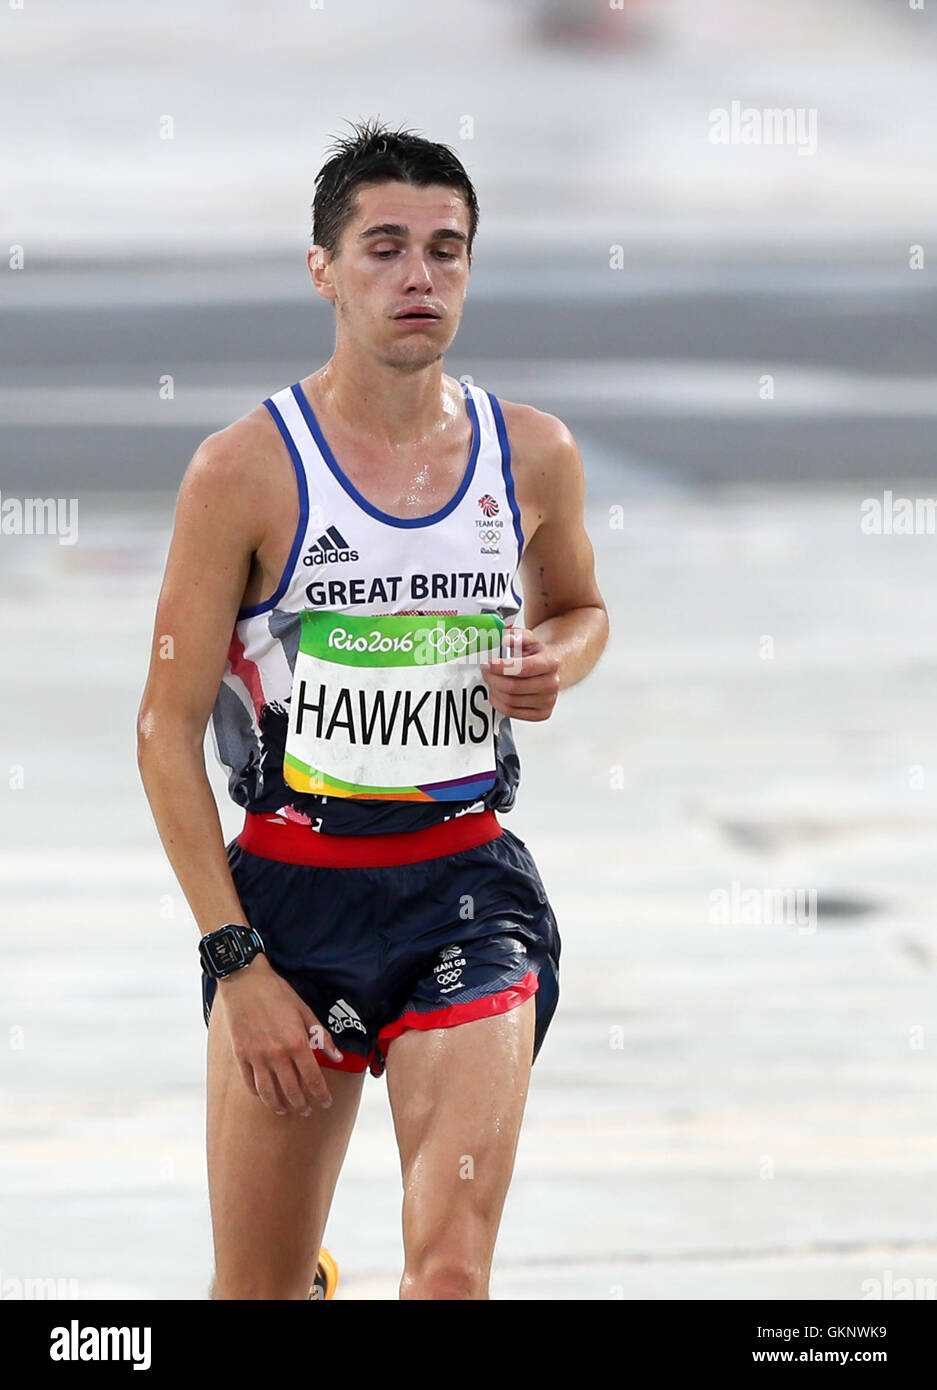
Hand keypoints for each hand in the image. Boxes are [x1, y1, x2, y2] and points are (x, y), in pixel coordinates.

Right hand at [216, 953, 344, 1114]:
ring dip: (279, 1105)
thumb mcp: (305, 1011)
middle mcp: (277, 1054)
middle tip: (307, 1111)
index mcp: (296, 1042)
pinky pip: (250, 1083)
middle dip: (302, 1104)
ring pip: (269, 1092)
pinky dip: (259, 1093)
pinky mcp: (241, 1055)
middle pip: (291, 1090)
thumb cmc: (277, 993)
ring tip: (286, 1110)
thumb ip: (322, 1037)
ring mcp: (256, 1056)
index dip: (321, 1094)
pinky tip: (265, 1096)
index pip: (313, 1078)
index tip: (326, 1103)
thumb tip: (338, 1057)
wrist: (245, 981)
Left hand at [480, 625, 560, 720]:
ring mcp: (548, 701)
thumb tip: (506, 638)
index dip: (501, 667)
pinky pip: (512, 712)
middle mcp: (552, 684)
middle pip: (514, 687)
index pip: (523, 668)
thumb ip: (517, 635)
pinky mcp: (542, 714)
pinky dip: (499, 703)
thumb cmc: (536, 655)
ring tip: (492, 681)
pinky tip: (498, 693)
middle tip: (485, 671)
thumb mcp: (529, 639)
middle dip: (493, 679)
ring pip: (510, 701)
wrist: (550, 670)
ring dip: (495, 690)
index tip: (488, 663)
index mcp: (551, 663)